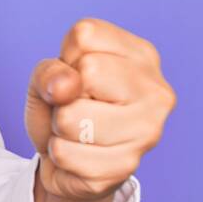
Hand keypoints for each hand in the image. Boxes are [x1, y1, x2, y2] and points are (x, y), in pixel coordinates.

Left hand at [25, 17, 175, 201]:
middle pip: (88, 71)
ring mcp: (147, 132)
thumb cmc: (61, 109)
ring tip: (75, 131)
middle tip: (76, 106)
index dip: (64, 58)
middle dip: (64, 92)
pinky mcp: (126, 166)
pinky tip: (78, 154)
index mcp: (142, 56)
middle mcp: (156, 92)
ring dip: (58, 127)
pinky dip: (59, 155)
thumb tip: (67, 86)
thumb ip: (49, 71)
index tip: (75, 76)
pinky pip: (65, 153)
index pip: (85, 35)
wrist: (66, 163)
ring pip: (71, 118)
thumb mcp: (46, 78)